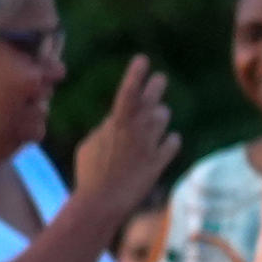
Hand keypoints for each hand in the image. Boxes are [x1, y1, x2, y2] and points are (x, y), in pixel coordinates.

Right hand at [74, 54, 180, 238]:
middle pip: (152, 100)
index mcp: (116, 124)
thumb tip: (115, 121)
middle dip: (156, 86)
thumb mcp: (88, 145)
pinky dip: (169, 141)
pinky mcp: (160, 162)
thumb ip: (105, 129)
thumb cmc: (89, 173)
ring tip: (155, 116)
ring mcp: (150, 146)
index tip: (142, 59)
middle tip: (160, 79)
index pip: (128, 92)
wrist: (103, 202)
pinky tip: (167, 141)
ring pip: (163, 119)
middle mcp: (137, 131)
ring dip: (159, 116)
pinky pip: (172, 143)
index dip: (135, 74)